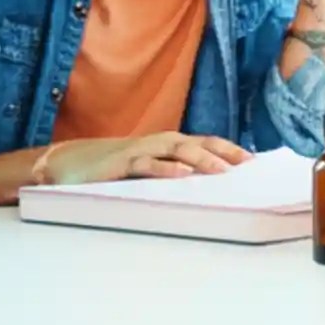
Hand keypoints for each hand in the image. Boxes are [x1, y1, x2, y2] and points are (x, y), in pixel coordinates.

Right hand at [43, 132, 253, 185]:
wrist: (70, 163)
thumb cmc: (116, 168)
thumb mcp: (151, 168)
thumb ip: (176, 171)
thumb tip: (208, 183)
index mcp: (170, 143)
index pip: (207, 142)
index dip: (230, 149)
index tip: (254, 160)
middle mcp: (160, 142)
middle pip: (198, 143)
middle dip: (224, 152)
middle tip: (246, 165)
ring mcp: (142, 150)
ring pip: (178, 150)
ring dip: (202, 159)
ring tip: (222, 170)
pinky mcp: (123, 163)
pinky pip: (148, 164)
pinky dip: (166, 168)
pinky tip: (183, 175)